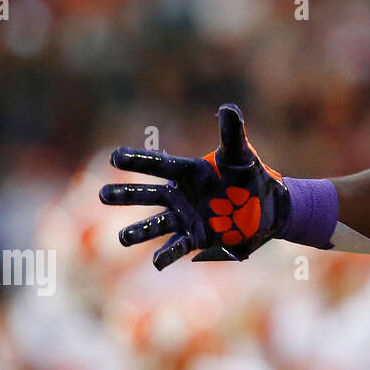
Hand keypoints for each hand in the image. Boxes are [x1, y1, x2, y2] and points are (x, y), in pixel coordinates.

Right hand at [99, 104, 288, 268]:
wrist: (267, 208)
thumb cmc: (250, 176)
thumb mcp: (241, 155)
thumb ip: (232, 134)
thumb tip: (228, 108)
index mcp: (186, 172)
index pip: (157, 165)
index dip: (137, 160)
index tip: (114, 156)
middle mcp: (179, 195)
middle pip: (146, 195)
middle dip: (124, 195)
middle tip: (101, 195)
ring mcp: (185, 218)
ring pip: (154, 224)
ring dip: (138, 231)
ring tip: (121, 238)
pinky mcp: (196, 238)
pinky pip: (176, 247)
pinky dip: (166, 255)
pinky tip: (156, 262)